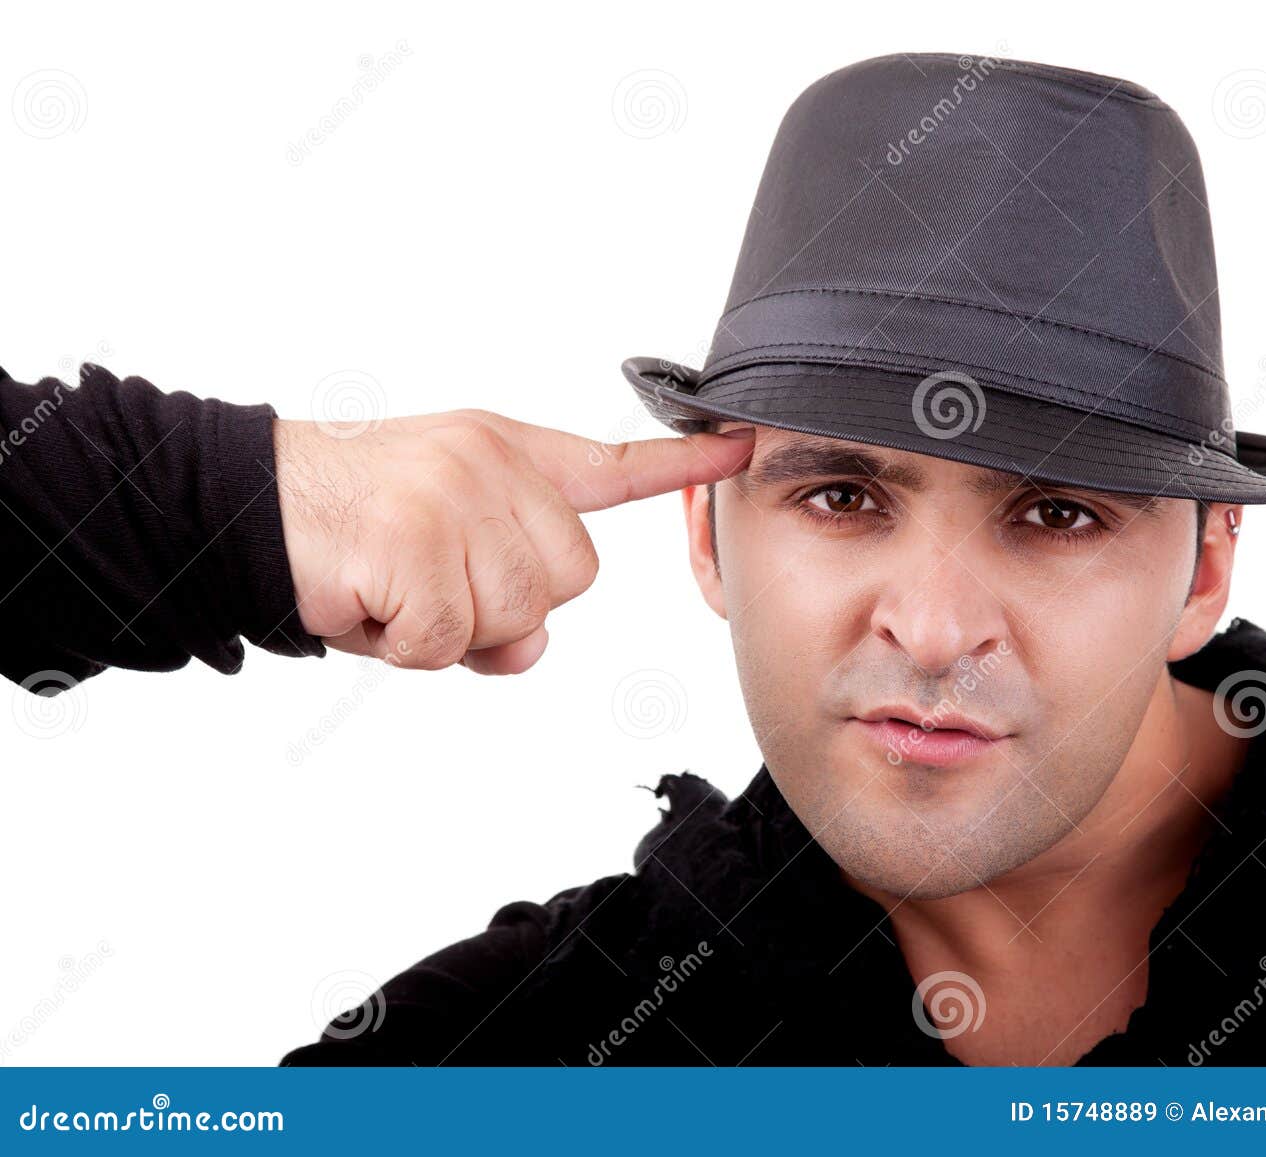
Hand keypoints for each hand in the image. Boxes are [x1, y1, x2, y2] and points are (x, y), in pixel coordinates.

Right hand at [273, 411, 752, 673]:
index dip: (678, 467)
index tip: (736, 444)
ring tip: (394, 589)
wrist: (246, 504)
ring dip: (452, 630)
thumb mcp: (441, 541)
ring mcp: (452, 495)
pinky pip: (449, 639)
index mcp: (505, 453)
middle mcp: (489, 462)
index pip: (610, 464)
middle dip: (505, 606)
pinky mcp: (412, 539)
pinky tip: (370, 603)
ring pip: (515, 616)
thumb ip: (504, 587)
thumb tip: (528, 649)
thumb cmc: (352, 528)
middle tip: (432, 586)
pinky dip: (408, 646)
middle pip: (569, 580)